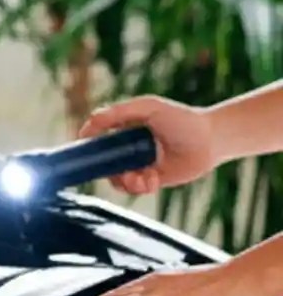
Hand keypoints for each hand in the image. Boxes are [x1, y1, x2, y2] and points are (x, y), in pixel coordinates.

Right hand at [78, 96, 216, 194]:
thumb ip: (118, 112)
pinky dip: (141, 186)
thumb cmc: (181, 118)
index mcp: (124, 128)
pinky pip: (137, 188)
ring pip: (119, 179)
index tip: (84, 153)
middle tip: (117, 172)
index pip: (97, 138)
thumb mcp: (148, 107)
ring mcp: (141, 164)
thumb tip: (88, 123)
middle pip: (104, 164)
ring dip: (125, 182)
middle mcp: (129, 147)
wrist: (211, 140)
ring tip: (140, 178)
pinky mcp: (154, 179)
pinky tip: (153, 180)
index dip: (88, 146)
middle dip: (107, 171)